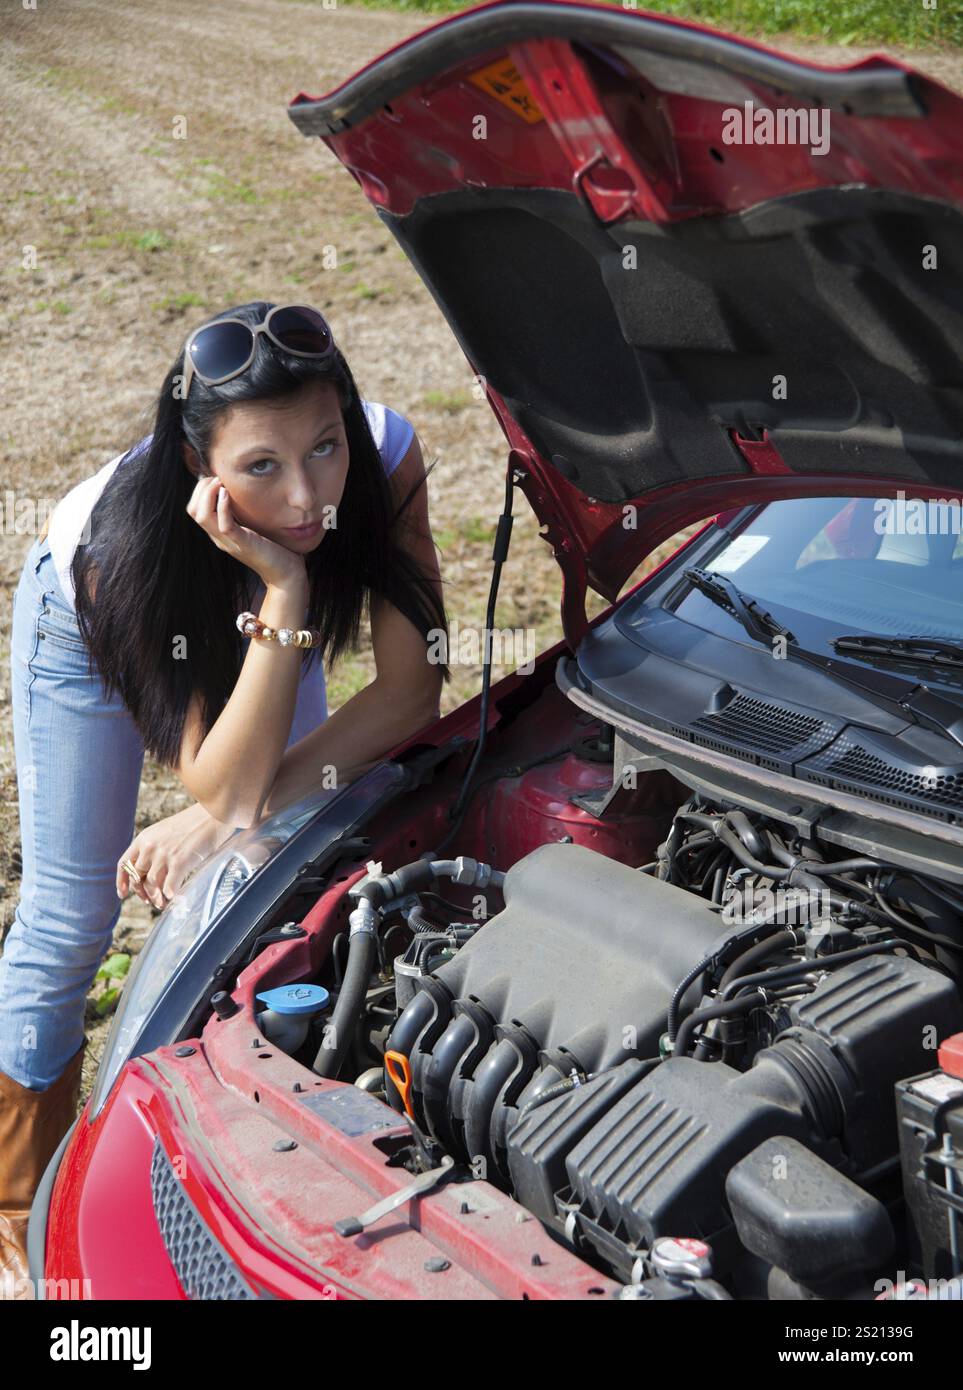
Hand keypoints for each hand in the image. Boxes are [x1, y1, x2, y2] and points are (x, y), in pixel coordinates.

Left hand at [117, 803, 236, 907]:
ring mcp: (164, 854)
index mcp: (144, 838)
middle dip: (142, 892)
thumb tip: (150, 871)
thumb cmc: (194, 824)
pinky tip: (174, 898)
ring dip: (156, 898)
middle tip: (150, 900)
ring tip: (162, 903)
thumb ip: (154, 847)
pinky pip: (169, 887)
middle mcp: (151, 847)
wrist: (214, 814)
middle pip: (137, 877)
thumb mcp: (165, 831)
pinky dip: (170, 896)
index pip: (124, 864)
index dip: (122, 881)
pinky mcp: (180, 862)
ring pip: (152, 885)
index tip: (123, 894)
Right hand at [186, 475, 306, 588]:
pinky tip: (227, 494)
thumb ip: (241, 515)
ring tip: (220, 482)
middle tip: (217, 478)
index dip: (200, 490)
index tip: (216, 479)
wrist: (284, 574)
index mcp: (218, 533)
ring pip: (202, 517)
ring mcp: (229, 542)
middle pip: (193, 511)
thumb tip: (238, 494)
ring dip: (208, 494)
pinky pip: (224, 525)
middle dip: (201, 489)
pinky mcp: (242, 544)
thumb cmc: (271, 549)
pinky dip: (223, 506)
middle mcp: (219, 538)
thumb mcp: (251, 528)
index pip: (194, 509)